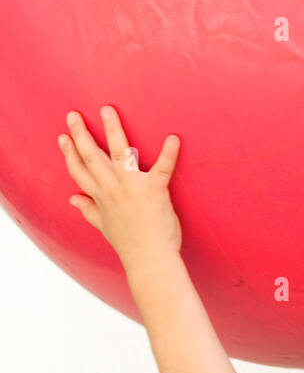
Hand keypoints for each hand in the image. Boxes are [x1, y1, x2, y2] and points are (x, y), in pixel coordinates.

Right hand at [58, 106, 181, 275]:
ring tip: (107, 110)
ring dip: (113, 130)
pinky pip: (162, 168)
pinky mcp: (154, 191)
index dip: (69, 154)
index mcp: (100, 197)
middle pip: (91, 157)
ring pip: (118, 153)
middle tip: (73, 114)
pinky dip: (169, 153)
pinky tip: (173, 138)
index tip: (62, 137)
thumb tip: (71, 200)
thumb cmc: (131, 245)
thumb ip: (88, 210)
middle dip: (81, 134)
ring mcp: (131, 189)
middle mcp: (111, 189)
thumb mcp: (104, 227)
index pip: (79, 172)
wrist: (150, 262)